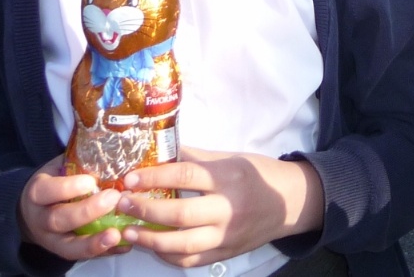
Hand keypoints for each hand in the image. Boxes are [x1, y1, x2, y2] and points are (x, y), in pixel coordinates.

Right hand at [17, 157, 128, 260]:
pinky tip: (124, 245)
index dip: (68, 188)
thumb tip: (112, 138)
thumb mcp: (58, 168)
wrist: (32, 212)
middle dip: (87, 212)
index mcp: (38, 193)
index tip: (91, 181)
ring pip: (68, 246)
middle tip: (114, 199)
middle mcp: (41, 219)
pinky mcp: (64, 253)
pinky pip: (83, 257)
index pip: (47, 191)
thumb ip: (78, 160)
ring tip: (117, 234)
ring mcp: (51, 240)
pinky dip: (104, 252)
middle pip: (59, 219)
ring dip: (94, 242)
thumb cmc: (55, 183)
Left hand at [115, 148, 323, 267]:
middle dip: (146, 210)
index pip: (185, 177)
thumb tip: (160, 153)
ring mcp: (227, 235)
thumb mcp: (231, 157)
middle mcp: (228, 208)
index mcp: (229, 176)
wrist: (291, 203)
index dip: (154, 178)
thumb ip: (196, 158)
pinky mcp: (227, 253)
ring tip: (129, 231)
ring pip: (183, 244)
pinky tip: (152, 246)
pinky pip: (192, 260)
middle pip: (180, 214)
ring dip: (150, 239)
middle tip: (122, 205)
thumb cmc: (258, 174)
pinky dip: (168, 255)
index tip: (130, 178)